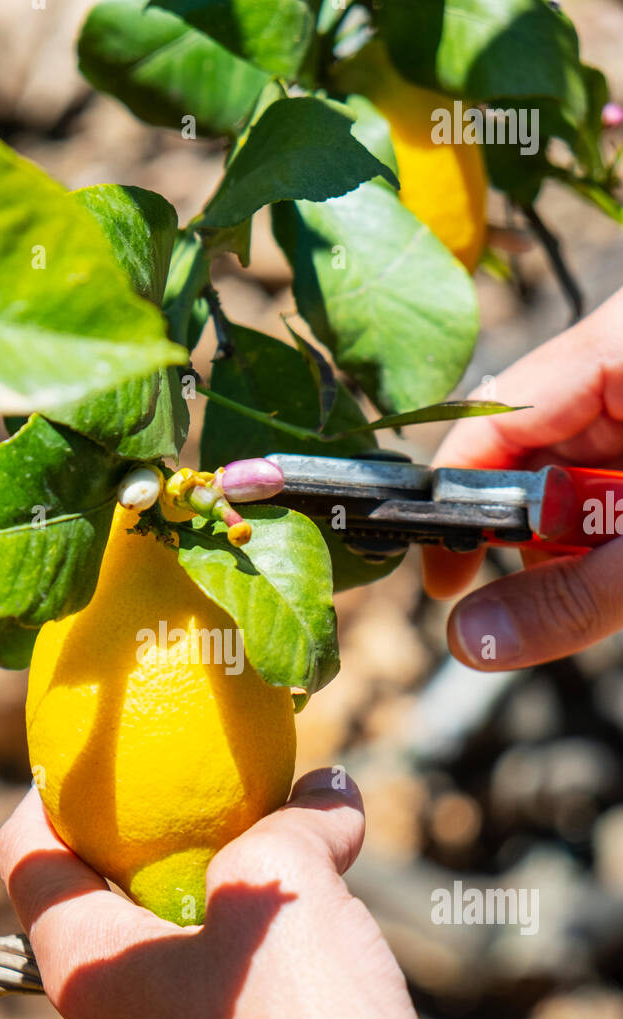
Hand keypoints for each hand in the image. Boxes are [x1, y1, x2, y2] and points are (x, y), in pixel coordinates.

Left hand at [0, 773, 425, 1018]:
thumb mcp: (290, 890)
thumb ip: (297, 826)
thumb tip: (327, 791)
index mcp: (91, 974)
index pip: (28, 863)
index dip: (45, 803)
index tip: (83, 775)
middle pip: (102, 935)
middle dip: (150, 882)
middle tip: (212, 842)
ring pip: (165, 1005)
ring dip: (207, 954)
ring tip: (279, 924)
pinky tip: (312, 1004)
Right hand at [424, 287, 622, 668]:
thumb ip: (577, 594)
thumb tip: (468, 643)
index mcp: (621, 341)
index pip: (496, 414)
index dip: (457, 499)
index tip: (446, 581)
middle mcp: (621, 355)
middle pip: (532, 445)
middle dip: (535, 530)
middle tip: (562, 590)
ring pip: (573, 465)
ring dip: (583, 534)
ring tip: (621, 568)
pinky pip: (609, 468)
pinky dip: (612, 523)